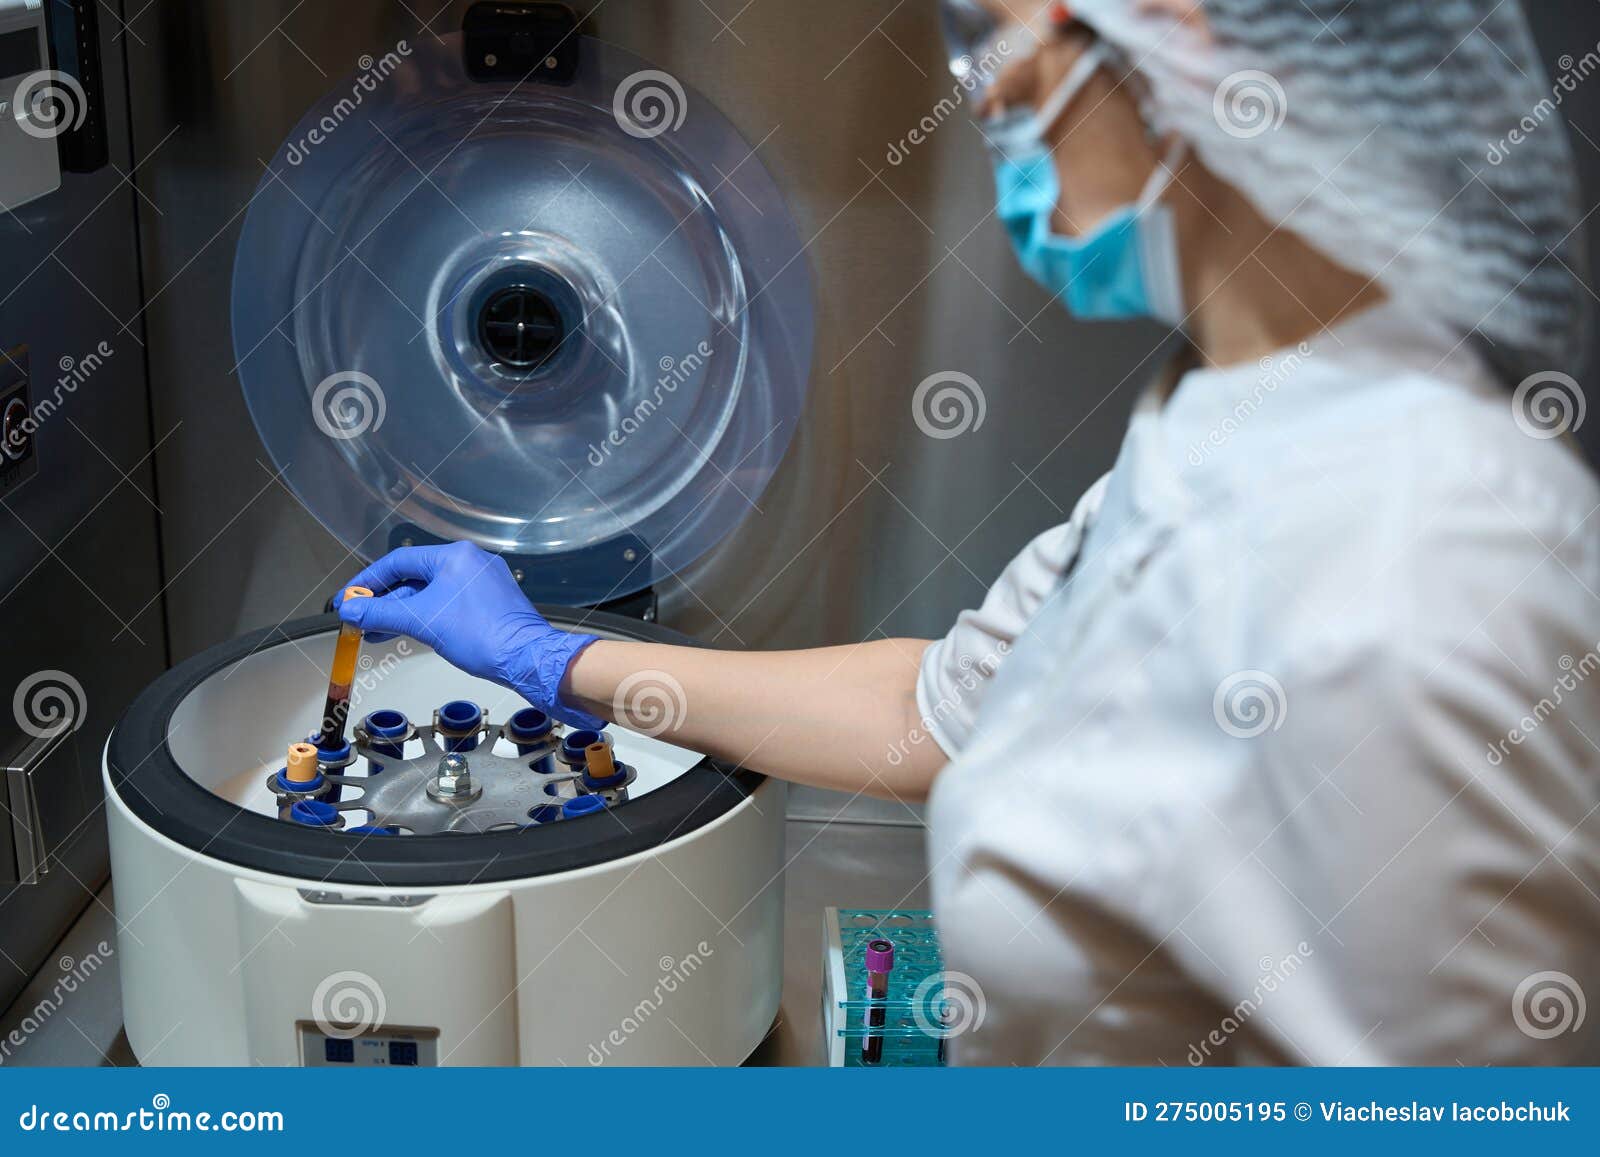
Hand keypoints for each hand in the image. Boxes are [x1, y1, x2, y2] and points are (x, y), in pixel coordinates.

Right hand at [338, 542, 602, 727]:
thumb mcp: (421, 621)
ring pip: (432, 593)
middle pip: (414, 577)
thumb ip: (381, 614)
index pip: (398, 561)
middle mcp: (470, 562)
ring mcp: (483, 583)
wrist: (526, 657)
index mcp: (454, 556)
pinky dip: (427, 616)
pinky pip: (449, 604)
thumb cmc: (480, 634)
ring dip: (404, 612)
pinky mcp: (491, 603)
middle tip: (359, 619)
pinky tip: (410, 633)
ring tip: (377, 633)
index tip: (348, 599)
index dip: (368, 581)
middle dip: (385, 601)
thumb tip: (349, 610)